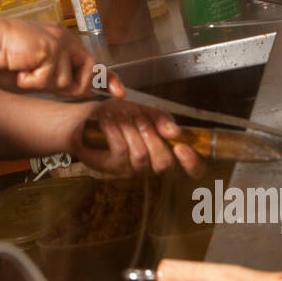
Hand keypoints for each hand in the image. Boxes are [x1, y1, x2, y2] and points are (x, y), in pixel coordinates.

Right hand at [0, 16, 109, 97]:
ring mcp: (59, 42)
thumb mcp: (33, 76)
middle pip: (88, 71)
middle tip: (40, 81)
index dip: (107, 78)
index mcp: (60, 41)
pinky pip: (48, 78)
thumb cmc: (0, 59)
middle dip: (70, 87)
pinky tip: (19, 67)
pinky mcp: (51, 47)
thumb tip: (76, 92)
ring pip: (65, 81)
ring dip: (41, 83)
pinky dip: (30, 80)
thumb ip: (55, 82)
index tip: (120, 92)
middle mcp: (63, 38)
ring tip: (23, 69)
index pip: (92, 61)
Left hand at [68, 97, 206, 178]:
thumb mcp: (145, 110)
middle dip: (152, 136)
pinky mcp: (111, 166)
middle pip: (164, 162)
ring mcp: (131, 168)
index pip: (192, 170)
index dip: (192, 163)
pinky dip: (114, 131)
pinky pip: (120, 150)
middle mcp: (151, 165)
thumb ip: (162, 119)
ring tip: (121, 116)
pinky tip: (107, 121)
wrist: (89, 116)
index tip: (182, 147)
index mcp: (165, 151)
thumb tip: (176, 133)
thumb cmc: (120, 114)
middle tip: (139, 119)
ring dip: (131, 130)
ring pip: (141, 155)